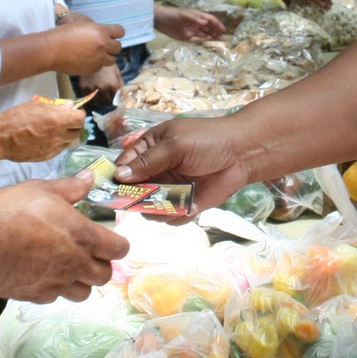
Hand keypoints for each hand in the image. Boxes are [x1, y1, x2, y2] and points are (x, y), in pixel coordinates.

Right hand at [0, 99, 87, 162]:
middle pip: (77, 132)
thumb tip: (69, 106)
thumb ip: (55, 106)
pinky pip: (58, 150)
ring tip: (54, 130)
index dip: (77, 114)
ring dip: (66, 135)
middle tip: (65, 121)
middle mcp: (59, 136)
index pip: (80, 118)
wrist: (1, 138)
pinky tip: (46, 139)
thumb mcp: (36, 105)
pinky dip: (56, 144)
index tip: (72, 112)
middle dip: (74, 125)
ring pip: (68, 142)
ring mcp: (53, 148)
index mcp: (57, 120)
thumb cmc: (16, 118)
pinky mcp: (47, 157)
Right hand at [0, 176, 129, 300]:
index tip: (108, 239)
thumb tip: (90, 178)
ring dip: (80, 282)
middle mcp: (75, 264)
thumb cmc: (11, 212)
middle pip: (104, 275)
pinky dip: (53, 289)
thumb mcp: (41, 189)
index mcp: (83, 236)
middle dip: (100, 265)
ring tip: (67, 267)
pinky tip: (41, 275)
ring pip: (83, 293)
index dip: (117, 245)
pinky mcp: (36, 296)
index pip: (119, 249)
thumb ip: (70, 187)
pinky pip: (55, 298)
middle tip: (87, 253)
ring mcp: (56, 284)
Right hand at [54, 19, 123, 74]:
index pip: (120, 31)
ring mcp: (98, 58)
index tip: (112, 34)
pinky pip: (101, 67)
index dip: (116, 33)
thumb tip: (104, 31)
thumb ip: (95, 27)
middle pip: (118, 47)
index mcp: (100, 31)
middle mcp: (102, 45)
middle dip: (111, 46)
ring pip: (112, 60)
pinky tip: (87, 59)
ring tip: (97, 53)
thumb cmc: (62, 33)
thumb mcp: (81, 23)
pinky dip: (97, 64)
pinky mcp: (92, 69)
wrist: (51, 50)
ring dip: (106, 56)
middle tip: (103, 45)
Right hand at [77, 63, 122, 101]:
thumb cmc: (107, 65)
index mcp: (113, 85)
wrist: (93, 56)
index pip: (115, 100)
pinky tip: (92, 91)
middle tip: (106, 97)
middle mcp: (103, 88)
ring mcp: (92, 88)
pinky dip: (90, 96)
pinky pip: (87, 97)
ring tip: (99, 94)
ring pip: (97, 102)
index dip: (114, 100)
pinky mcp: (83, 87)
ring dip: (99, 100)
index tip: (113, 98)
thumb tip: (126, 99)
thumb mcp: (117, 74)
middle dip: (107, 101)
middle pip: (106, 102)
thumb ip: (121, 87)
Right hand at [113, 117, 253, 211]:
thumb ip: (148, 161)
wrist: (242, 153)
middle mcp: (155, 170)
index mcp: (149, 148)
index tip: (115, 189)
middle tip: (148, 199)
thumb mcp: (175, 145)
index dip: (117, 177)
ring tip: (174, 201)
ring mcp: (169, 188)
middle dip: (138, 198)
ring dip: (158, 209)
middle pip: (133, 191)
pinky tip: (191, 205)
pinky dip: (177, 215)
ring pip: (149, 208)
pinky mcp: (184, 204)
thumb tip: (119, 175)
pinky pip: (170, 217)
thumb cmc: (207, 140)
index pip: (123, 165)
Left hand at [154, 5, 227, 42]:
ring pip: (204, 34)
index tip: (223, 30)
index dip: (217, 24)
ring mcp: (192, 30)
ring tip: (219, 42)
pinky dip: (203, 41)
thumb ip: (194, 18)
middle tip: (223, 38)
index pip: (210, 19)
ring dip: (212, 37)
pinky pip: (197, 39)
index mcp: (197, 16)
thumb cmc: (172, 14)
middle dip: (216, 32)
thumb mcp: (183, 14)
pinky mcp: (187, 37)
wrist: (160, 20)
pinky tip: (208, 43)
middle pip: (209, 28)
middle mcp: (196, 23)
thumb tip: (205, 22)